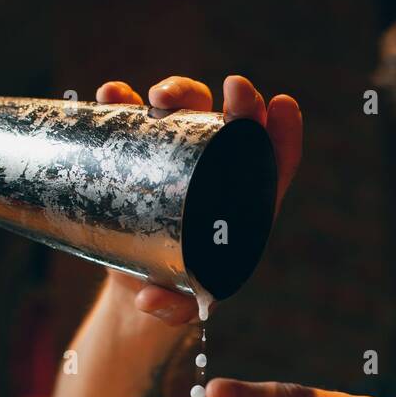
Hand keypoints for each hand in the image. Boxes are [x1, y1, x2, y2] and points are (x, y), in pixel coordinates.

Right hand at [96, 75, 300, 326]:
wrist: (141, 284)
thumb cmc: (181, 290)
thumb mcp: (186, 303)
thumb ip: (176, 308)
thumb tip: (150, 300)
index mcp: (248, 198)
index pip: (275, 159)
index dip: (283, 132)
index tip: (281, 108)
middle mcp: (219, 166)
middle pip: (236, 122)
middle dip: (241, 99)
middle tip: (233, 89)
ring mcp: (180, 152)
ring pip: (188, 108)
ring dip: (179, 91)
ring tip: (159, 98)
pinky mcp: (140, 151)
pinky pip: (134, 118)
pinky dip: (123, 100)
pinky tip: (112, 95)